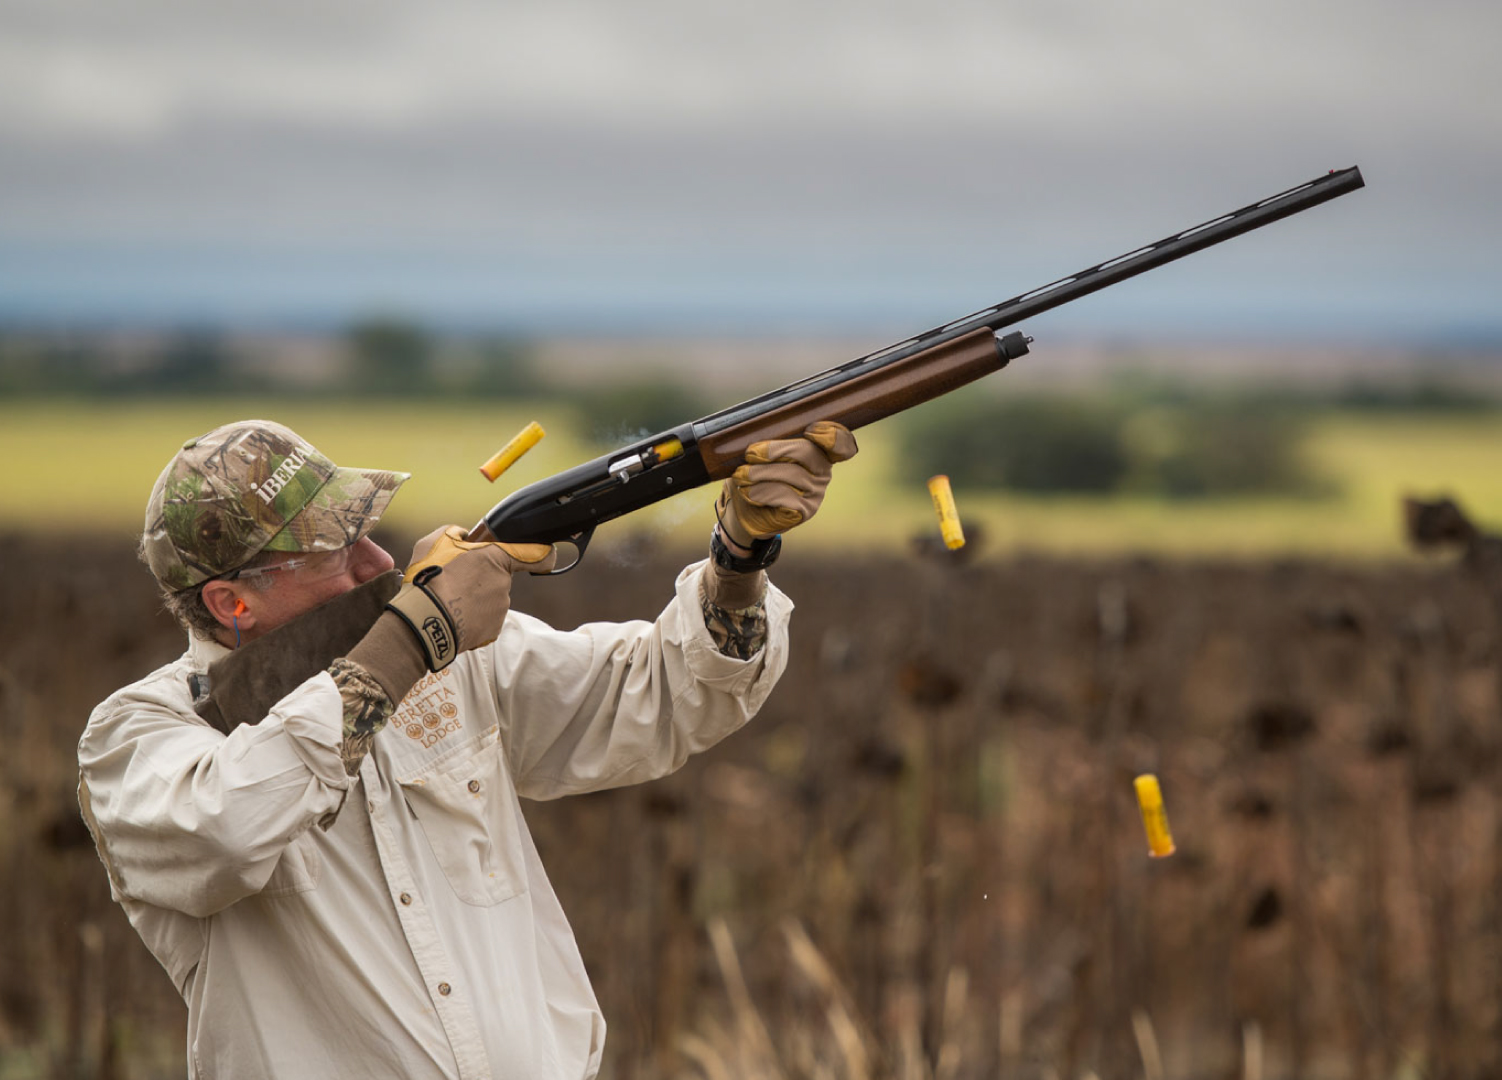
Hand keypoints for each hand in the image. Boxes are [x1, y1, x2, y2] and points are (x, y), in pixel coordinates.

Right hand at [348, 527, 554, 700]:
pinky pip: (484, 620)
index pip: (531, 554)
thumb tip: (464, 536)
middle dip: (480, 580)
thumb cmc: (429, 579)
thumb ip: (455, 533)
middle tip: (454, 583)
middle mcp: (504, 584)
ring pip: (490, 600)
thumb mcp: (435, 542)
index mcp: (494, 558)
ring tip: (448, 602)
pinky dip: (471, 618)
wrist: (423, 622)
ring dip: (473, 600)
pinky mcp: (493, 630)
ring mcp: (500, 609)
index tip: (548, 555)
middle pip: (497, 578)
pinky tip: (453, 616)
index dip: (542, 554)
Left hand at [716, 421, 857, 548]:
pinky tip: (748, 492)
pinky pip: (784, 496)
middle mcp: (823, 472)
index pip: (839, 443)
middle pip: (806, 451)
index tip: (810, 430)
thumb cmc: (755, 476)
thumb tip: (759, 428)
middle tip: (750, 454)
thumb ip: (769, 441)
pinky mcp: (805, 511)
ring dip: (760, 473)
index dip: (831, 435)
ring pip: (791, 474)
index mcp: (817, 452)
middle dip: (774, 450)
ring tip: (741, 475)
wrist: (744, 511)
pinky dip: (761, 492)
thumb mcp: (761, 454)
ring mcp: (816, 493)